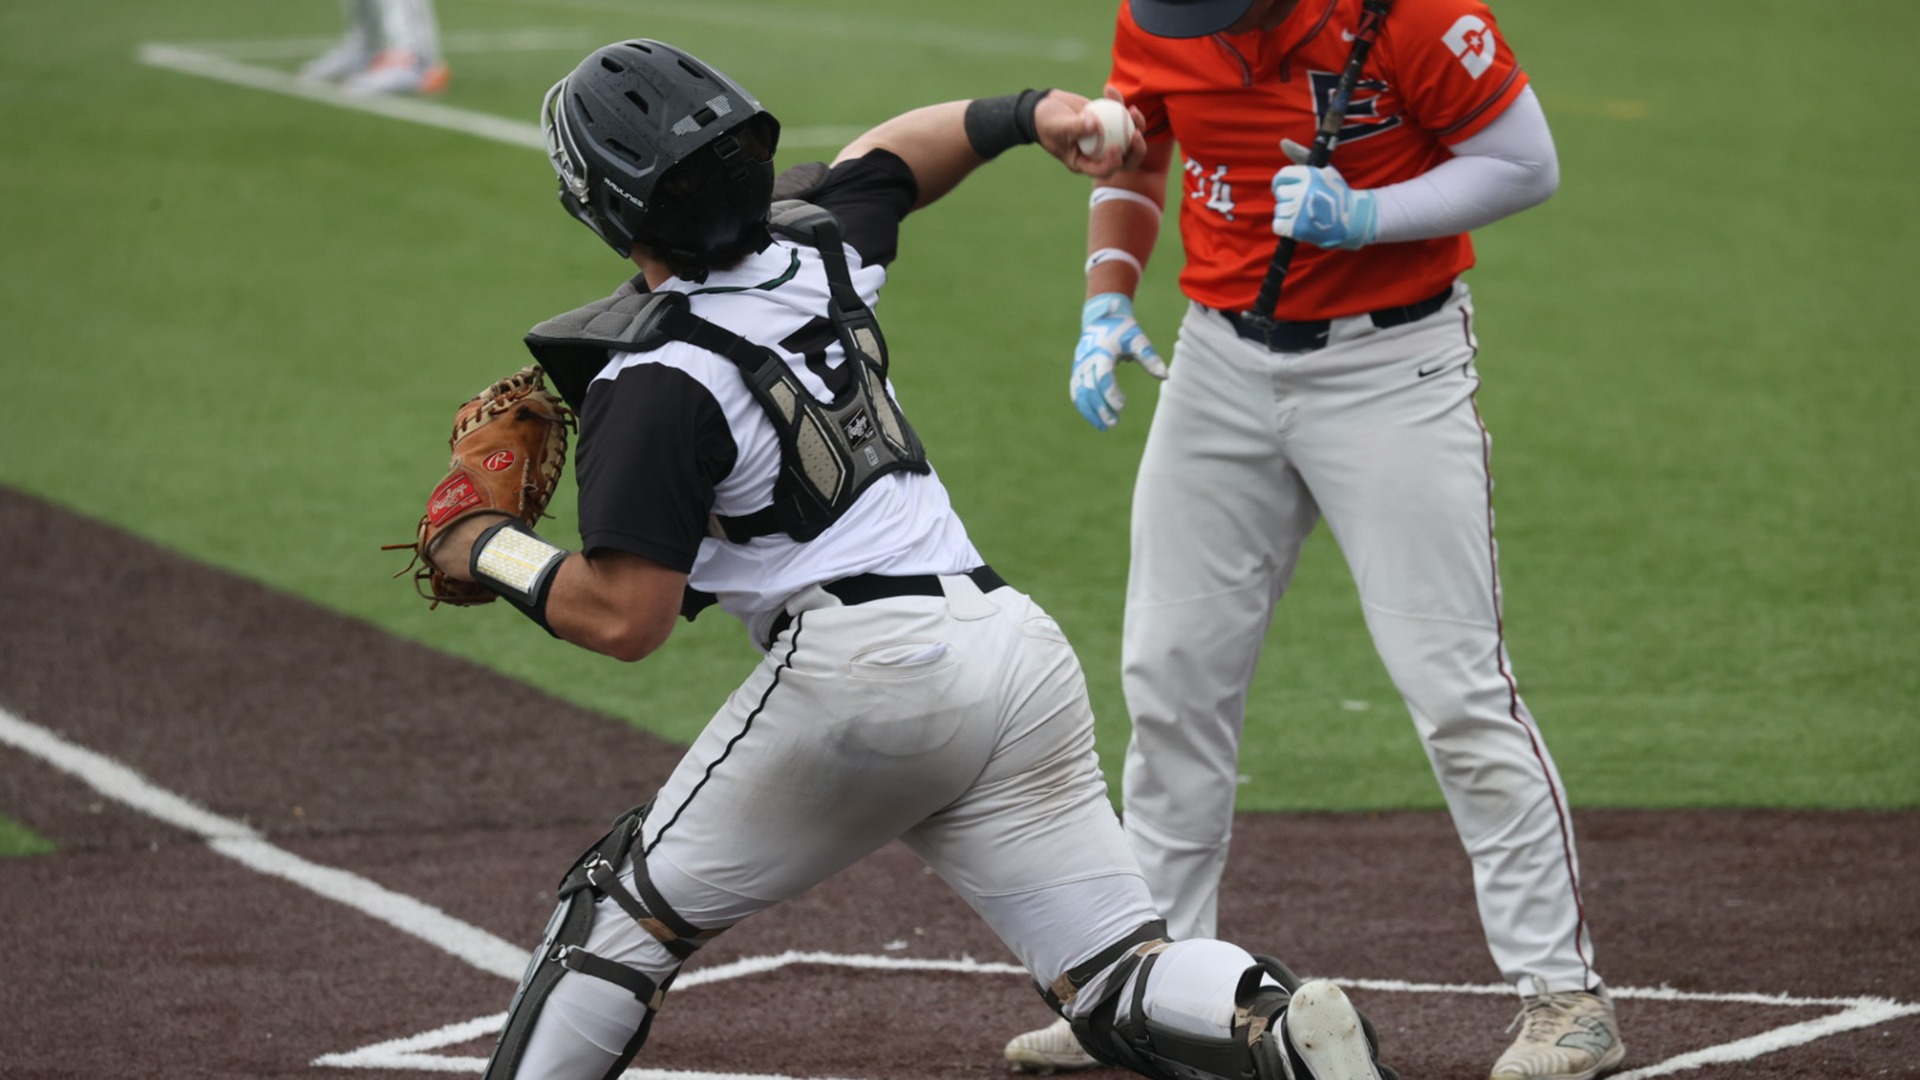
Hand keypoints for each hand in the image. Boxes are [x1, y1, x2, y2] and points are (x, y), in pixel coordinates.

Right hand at [1034, 91, 1148, 178]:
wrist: (1044, 107)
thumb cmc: (1046, 121)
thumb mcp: (1056, 124)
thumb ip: (1074, 127)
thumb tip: (1095, 125)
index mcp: (1084, 163)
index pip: (1102, 170)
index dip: (1113, 163)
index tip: (1116, 147)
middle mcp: (1098, 154)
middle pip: (1125, 160)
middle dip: (1136, 151)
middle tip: (1137, 135)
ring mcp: (1106, 139)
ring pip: (1129, 138)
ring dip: (1136, 125)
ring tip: (1132, 110)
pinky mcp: (1109, 122)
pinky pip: (1121, 116)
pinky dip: (1119, 103)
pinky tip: (1110, 90)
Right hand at [1072, 293, 1165, 430]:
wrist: (1102, 317)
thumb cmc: (1123, 330)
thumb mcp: (1138, 340)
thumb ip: (1150, 358)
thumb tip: (1165, 376)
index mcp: (1102, 351)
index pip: (1103, 376)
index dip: (1110, 393)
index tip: (1121, 407)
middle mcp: (1087, 360)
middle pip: (1090, 388)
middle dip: (1100, 408)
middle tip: (1113, 423)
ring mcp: (1079, 366)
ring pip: (1080, 393)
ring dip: (1090, 411)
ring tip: (1104, 427)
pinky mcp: (1077, 370)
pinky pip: (1076, 391)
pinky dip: (1083, 406)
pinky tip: (1094, 418)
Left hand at [1270, 139, 1376, 249]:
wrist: (1351, 219)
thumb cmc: (1335, 192)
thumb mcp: (1322, 170)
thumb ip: (1300, 155)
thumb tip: (1282, 142)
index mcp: (1309, 175)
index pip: (1282, 175)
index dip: (1281, 182)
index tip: (1286, 187)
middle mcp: (1303, 191)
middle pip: (1280, 193)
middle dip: (1287, 197)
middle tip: (1300, 202)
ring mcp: (1300, 211)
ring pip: (1279, 209)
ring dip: (1287, 212)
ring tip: (1301, 214)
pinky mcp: (1298, 228)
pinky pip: (1277, 225)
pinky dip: (1284, 226)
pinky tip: (1295, 224)